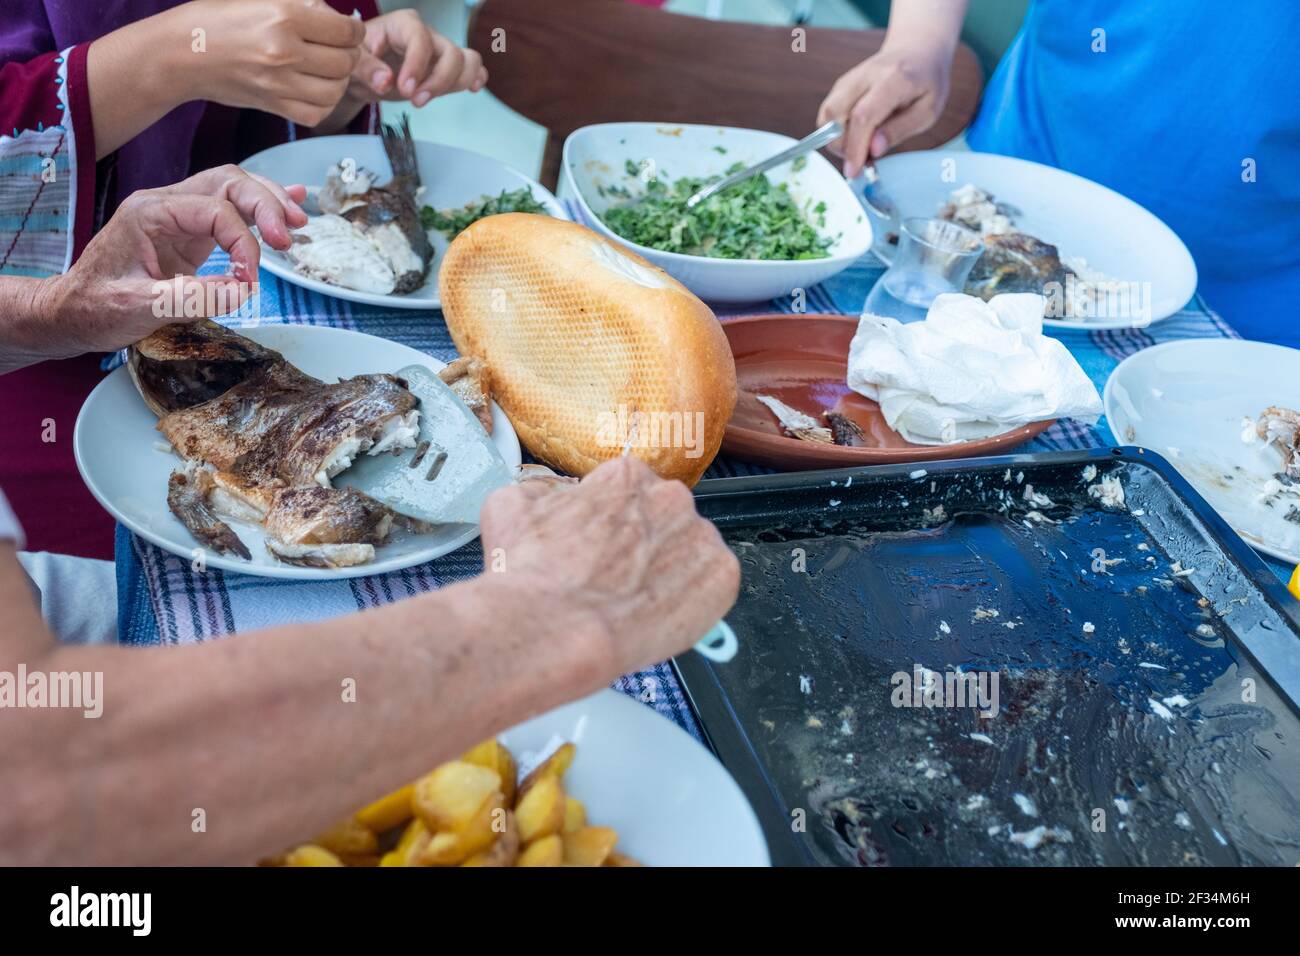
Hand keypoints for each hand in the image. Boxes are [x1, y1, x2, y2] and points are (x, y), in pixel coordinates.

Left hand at [43, 166, 307, 353]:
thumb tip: (242, 291)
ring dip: (268, 202)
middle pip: (229, 183)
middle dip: (265, 205)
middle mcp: (165, 204)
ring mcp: (178, 216)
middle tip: (291, 238)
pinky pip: (229, 208)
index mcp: (150, 213)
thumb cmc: (95, 308)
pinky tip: (291, 202)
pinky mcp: (189, 233)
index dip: (244, 243)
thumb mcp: (138, 307)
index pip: (216, 211)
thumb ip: (190, 297)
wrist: (71, 312)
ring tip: (299, 222)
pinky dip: (260, 206)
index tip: (250, 281)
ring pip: (233, 189)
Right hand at [168, 0, 364, 127]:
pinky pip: (316, 113)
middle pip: (345, 62)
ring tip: (328, 70)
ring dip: (338, 81)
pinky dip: (323, 104)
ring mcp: (279, 83)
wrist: (180, 53)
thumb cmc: (217, 19)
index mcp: (284, 16)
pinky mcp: (273, 105)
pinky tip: (314, 90)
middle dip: (349, 55)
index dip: (354, 30)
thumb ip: (302, 5)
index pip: (346, 31)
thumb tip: (334, 13)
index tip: (349, 30)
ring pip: (335, 91)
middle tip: (338, 49)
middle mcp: (285, 51)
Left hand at [350, 9, 486, 106]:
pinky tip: (473, 90)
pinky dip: (475, 79)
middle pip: (451, 53)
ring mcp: (440, 52)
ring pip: (466, 62)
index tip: (405, 88)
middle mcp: (427, 35)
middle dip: (438, 81)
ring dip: (453, 85)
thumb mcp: (354, 61)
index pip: (420, 39)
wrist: (365, 70)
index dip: (417, 65)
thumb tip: (386, 82)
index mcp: (403, 24)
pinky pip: (472, 68)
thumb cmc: (360, 58)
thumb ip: (368, 69)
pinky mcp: (447, 69)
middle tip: (415, 101)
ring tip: (425, 100)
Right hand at [478, 458, 739, 676]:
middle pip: (665, 519)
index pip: (630, 493)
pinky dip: (695, 602)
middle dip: (646, 546)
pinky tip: (662, 616)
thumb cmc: (531, 573)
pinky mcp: (721, 578)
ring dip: (672, 572)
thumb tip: (555, 495)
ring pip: (691, 551)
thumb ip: (542, 491)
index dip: (614, 524)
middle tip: (621, 578)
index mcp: (627, 476)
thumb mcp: (510, 506)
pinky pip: (713, 586)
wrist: (554, 626)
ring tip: (638, 602)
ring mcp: (700, 537)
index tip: (606, 547)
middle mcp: (670, 498)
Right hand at [818, 42, 952, 178]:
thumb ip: (900, 130)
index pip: (863, 116)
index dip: (855, 147)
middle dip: (842, 146)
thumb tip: (874, 150)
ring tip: (860, 148)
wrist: (917, 51)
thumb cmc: (927, 83)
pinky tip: (856, 137)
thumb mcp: (928, 111)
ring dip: (837, 140)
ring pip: (826, 116)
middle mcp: (866, 74)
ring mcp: (850, 78)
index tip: (853, 171)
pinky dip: (836, 132)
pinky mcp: (842, 85)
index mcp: (894, 79)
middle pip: (835, 115)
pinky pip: (828, 114)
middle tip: (862, 159)